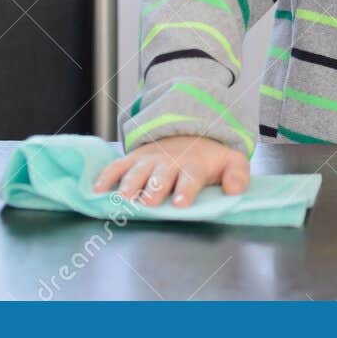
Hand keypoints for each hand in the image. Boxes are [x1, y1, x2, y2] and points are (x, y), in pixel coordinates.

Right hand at [91, 135, 249, 207]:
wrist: (188, 134)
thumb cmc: (209, 158)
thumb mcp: (231, 161)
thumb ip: (238, 175)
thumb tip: (234, 190)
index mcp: (194, 165)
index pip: (190, 177)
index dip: (185, 190)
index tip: (179, 203)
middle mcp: (169, 162)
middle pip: (160, 176)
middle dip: (154, 188)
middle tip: (148, 202)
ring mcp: (149, 160)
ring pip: (137, 171)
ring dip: (129, 185)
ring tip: (122, 199)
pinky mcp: (133, 159)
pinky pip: (117, 166)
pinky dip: (106, 177)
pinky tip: (97, 190)